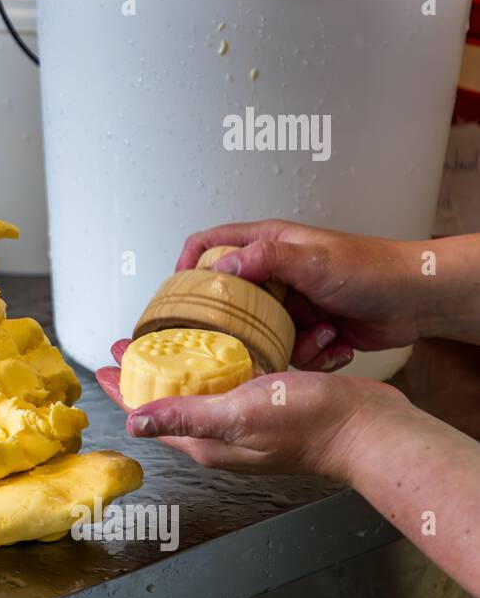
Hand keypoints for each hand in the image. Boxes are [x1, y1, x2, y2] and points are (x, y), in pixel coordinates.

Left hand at [96, 338, 409, 480]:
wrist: (371, 429)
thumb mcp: (237, 414)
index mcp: (207, 442)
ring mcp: (247, 423)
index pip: (150, 414)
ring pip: (200, 391)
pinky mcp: (270, 407)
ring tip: (165, 341)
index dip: (125, 389)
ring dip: (179, 367)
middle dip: (146, 374)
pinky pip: (231, 383)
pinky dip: (215, 364)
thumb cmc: (311, 424)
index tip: (105, 363)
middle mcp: (222, 436)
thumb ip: (184, 417)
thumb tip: (132, 423)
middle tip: (128, 344)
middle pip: (170, 401)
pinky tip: (218, 345)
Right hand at [176, 220, 423, 370]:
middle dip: (234, 322)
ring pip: (257, 331)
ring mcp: (288, 302)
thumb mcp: (314, 260)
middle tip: (235, 338)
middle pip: (227, 297)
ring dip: (284, 342)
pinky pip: (287, 349)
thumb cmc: (373, 269)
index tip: (179, 294)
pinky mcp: (305, 328)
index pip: (210, 244)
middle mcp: (273, 272)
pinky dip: (310, 353)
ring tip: (316, 334)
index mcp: (268, 244)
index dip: (188, 264)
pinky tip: (333, 343)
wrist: (417, 300)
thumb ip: (266, 258)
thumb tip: (221, 265)